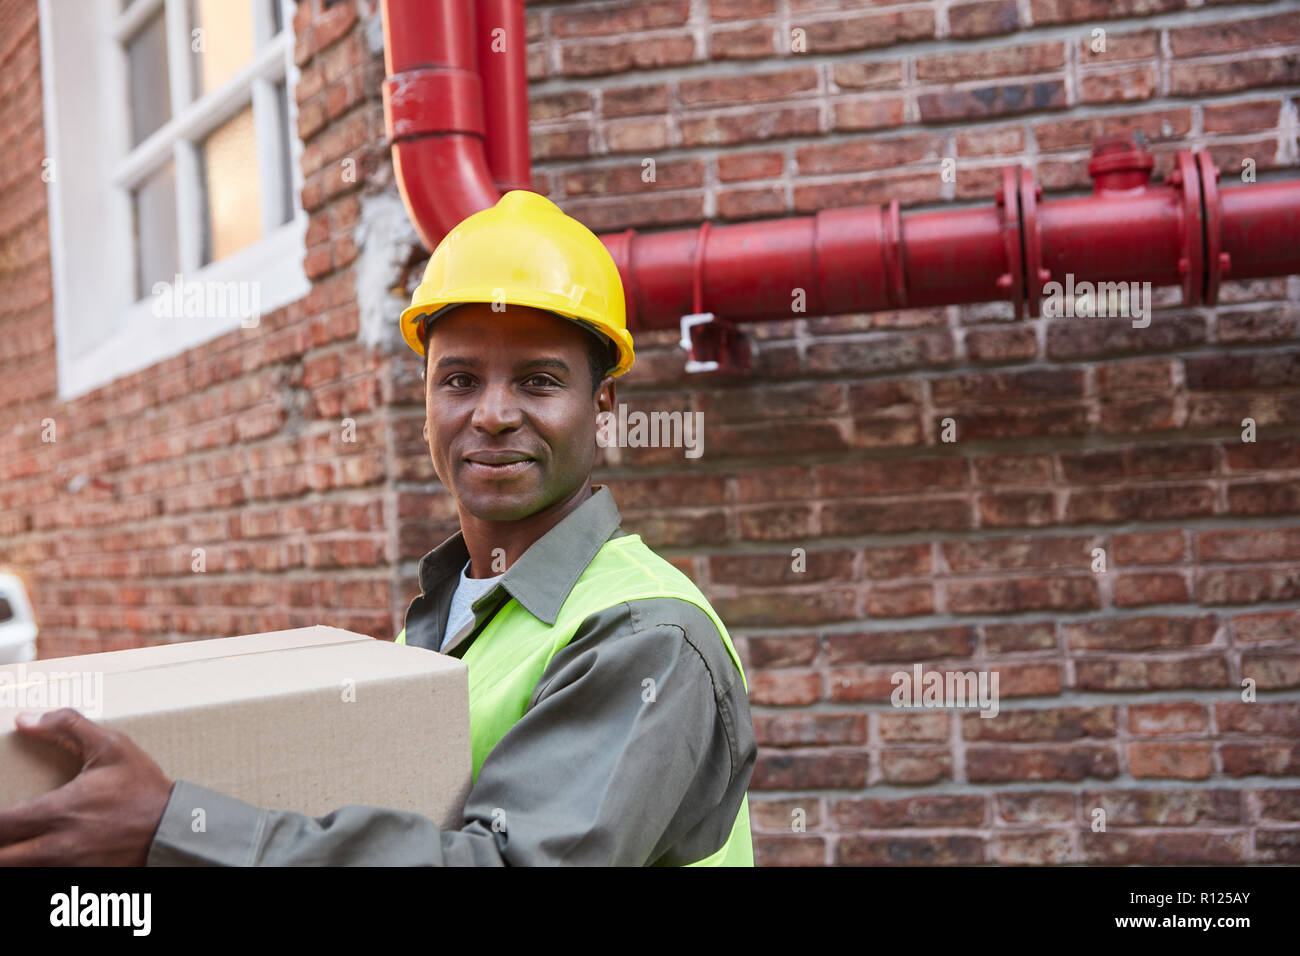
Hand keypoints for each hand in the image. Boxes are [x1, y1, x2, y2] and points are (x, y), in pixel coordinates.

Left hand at [0, 708, 174, 865]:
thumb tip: (25, 720)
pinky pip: (41, 875)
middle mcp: (56, 845)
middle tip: (2, 829)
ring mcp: (66, 866)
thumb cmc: (143, 786)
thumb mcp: (112, 746)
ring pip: (17, 870)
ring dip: (10, 855)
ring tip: (11, 843)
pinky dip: (32, 865)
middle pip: (1, 858)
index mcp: (58, 811)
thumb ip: (68, 726)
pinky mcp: (78, 876)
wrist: (174, 827)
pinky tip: (35, 852)